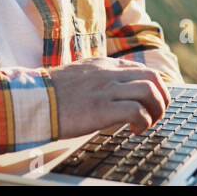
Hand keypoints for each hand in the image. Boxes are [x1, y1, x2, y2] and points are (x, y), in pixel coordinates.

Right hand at [48, 57, 171, 137]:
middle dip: (161, 98)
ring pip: (149, 91)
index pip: (141, 69)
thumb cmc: (52, 93)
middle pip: (153, 77)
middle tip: (155, 115)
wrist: (35, 99)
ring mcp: (106, 89)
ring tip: (147, 124)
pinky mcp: (102, 108)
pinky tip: (134, 130)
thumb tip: (111, 92)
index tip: (149, 104)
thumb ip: (98, 78)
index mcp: (104, 65)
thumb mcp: (79, 75)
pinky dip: (143, 122)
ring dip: (155, 110)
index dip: (152, 88)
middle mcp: (109, 73)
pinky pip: (136, 111)